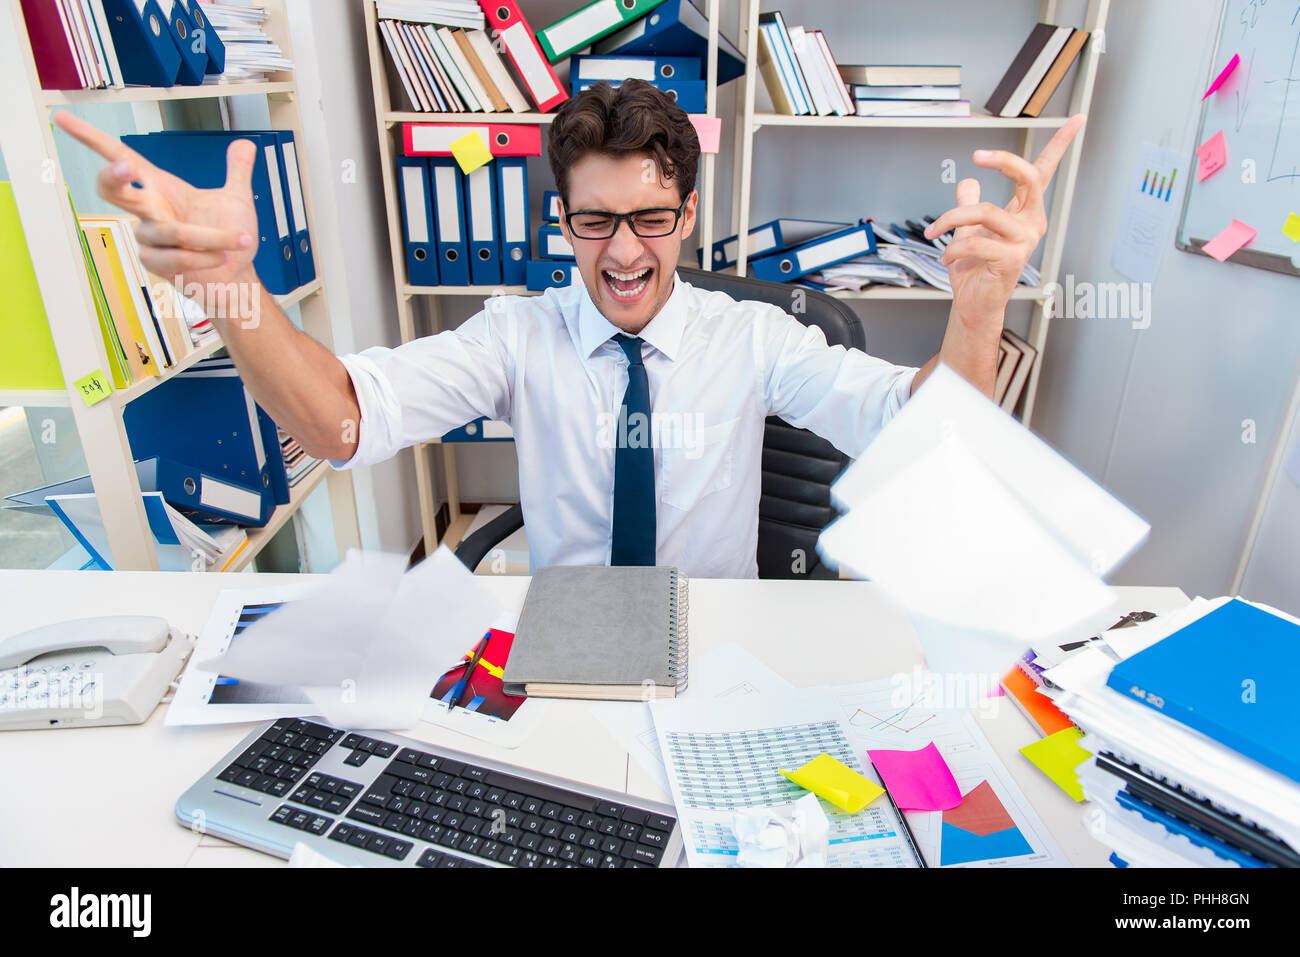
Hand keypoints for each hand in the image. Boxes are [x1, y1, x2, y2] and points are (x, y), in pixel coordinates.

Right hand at [53, 111, 259, 308]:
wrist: (237, 278)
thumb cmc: (230, 240)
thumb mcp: (237, 200)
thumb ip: (237, 171)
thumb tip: (246, 144)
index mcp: (159, 188)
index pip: (118, 157)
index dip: (90, 138)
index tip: (61, 118)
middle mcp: (147, 210)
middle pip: (111, 188)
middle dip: (114, 176)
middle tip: (126, 168)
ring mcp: (147, 238)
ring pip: (171, 230)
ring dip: (212, 236)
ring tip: (238, 240)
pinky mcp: (154, 263)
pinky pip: (179, 255)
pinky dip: (208, 254)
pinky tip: (222, 257)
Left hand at [924, 114, 1085, 333]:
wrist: (974, 304)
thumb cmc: (974, 269)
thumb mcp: (968, 229)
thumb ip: (971, 204)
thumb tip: (967, 182)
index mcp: (1025, 211)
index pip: (1044, 173)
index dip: (1062, 144)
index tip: (1078, 118)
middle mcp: (1031, 223)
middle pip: (1029, 177)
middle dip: (1003, 161)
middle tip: (978, 155)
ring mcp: (1025, 241)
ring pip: (987, 211)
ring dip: (952, 218)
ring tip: (936, 231)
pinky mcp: (1013, 260)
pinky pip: (975, 242)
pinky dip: (952, 248)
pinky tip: (946, 258)